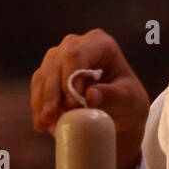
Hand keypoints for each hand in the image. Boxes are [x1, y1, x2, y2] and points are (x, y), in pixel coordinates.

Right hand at [30, 29, 151, 168]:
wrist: (119, 115)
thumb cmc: (128, 104)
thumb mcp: (130, 102)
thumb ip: (114, 97)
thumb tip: (90, 95)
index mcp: (100, 43)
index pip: (77, 54)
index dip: (70, 78)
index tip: (73, 106)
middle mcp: (76, 44)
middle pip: (57, 64)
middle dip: (53, 93)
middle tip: (54, 118)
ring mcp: (59, 57)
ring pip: (43, 76)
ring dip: (42, 102)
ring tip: (46, 125)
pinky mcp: (48, 74)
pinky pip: (38, 88)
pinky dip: (39, 106)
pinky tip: (42, 124)